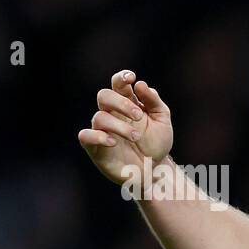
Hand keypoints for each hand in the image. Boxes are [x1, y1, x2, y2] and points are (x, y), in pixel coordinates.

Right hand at [77, 70, 173, 184]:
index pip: (117, 85)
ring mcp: (102, 130)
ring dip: (120, 126)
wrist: (156, 170)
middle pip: (104, 96)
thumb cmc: (156, 143)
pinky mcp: (96, 147)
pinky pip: (85, 136)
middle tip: (139, 116)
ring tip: (137, 137)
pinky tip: (113, 142)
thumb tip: (141, 84)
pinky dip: (98, 136)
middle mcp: (112, 114)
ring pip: (99, 117)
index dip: (121, 78)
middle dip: (121, 103)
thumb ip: (154, 102)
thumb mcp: (163, 121)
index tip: (131, 78)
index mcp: (127, 104)